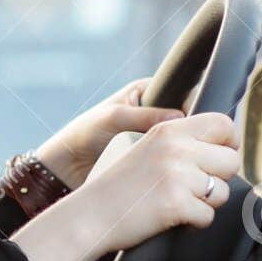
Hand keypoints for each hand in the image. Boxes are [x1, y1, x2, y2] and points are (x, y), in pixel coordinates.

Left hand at [34, 77, 183, 189]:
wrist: (66, 167)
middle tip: (183, 144)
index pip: (182, 93)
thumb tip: (180, 118)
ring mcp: (154, 136)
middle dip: (186, 132)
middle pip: (185, 119)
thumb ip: (145, 116)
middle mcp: (153, 111)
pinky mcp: (152, 157)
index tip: (195, 125)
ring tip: (175, 158)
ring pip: (180, 141)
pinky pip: (170, 158)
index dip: (191, 108)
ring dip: (179, 149)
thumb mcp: (114, 118)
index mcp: (146, 91)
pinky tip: (170, 169)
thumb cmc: (83, 134)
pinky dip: (171, 163)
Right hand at [74, 110, 240, 255]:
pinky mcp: (177, 204)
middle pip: (231, 161)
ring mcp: (177, 176)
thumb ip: (178, 141)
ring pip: (222, 192)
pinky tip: (170, 216)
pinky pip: (208, 217)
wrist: (89, 215)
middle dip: (217, 178)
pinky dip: (193, 222)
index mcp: (168, 129)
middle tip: (191, 187)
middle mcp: (176, 148)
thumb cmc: (116, 186)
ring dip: (204, 202)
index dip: (227, 144)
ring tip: (176, 201)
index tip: (215, 159)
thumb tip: (223, 146)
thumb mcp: (144, 147)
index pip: (223, 124)